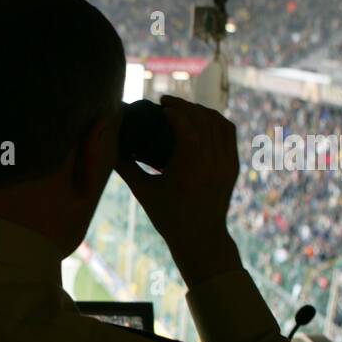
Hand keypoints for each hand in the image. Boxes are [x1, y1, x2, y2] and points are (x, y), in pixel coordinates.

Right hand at [116, 95, 241, 286]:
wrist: (200, 239)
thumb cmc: (168, 217)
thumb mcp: (144, 192)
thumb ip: (126, 168)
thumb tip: (108, 148)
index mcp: (190, 167)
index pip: (185, 125)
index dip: (173, 111)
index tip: (159, 106)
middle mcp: (212, 161)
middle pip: (202, 119)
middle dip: (185, 106)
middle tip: (168, 102)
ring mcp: (226, 163)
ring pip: (218, 123)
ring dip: (201, 110)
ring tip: (184, 108)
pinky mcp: (233, 166)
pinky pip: (228, 133)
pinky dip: (216, 121)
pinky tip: (203, 119)